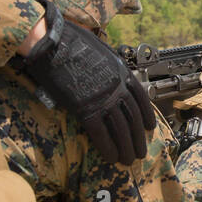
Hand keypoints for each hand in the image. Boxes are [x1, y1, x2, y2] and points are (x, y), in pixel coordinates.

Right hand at [21, 0, 155, 163]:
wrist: (52, 42)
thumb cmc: (70, 41)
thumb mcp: (99, 49)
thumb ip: (107, 65)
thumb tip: (106, 74)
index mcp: (121, 71)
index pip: (141, 98)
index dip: (147, 115)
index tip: (150, 128)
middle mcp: (116, 86)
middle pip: (133, 117)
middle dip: (138, 138)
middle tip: (141, 152)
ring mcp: (102, 98)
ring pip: (121, 129)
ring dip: (126, 147)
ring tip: (128, 160)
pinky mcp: (85, 108)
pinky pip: (100, 133)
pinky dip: (107, 147)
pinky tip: (111, 157)